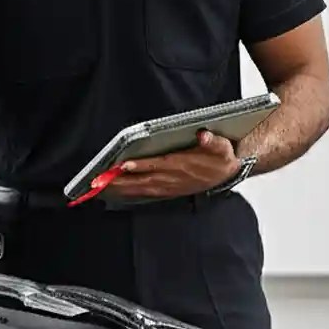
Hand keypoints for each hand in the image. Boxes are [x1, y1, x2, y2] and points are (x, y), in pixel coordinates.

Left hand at [106, 130, 240, 199]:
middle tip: (100, 181)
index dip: (140, 165)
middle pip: (143, 180)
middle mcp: (172, 178)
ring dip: (121, 188)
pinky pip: (146, 194)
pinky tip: (117, 192)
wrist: (228, 172)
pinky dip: (131, 193)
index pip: (157, 165)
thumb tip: (203, 134)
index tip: (123, 165)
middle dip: (121, 181)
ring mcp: (170, 187)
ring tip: (101, 188)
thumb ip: (212, 140)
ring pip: (141, 189)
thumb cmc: (220, 156)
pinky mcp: (169, 191)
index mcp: (181, 164)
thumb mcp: (221, 145)